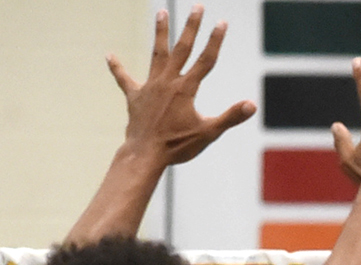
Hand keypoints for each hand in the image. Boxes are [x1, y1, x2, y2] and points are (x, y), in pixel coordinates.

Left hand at [107, 5, 255, 165]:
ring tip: (162, 12)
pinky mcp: (135, 96)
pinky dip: (117, 67)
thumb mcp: (208, 133)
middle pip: (182, 48)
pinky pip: (124, 79)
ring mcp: (150, 87)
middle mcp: (168, 82)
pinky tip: (109, 55)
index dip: (215, 41)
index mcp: (186, 89)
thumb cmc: (177, 145)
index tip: (221, 22)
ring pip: (157, 54)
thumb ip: (230, 117)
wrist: (145, 154)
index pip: (206, 60)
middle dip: (191, 26)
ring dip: (160, 32)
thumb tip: (252, 105)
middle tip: (197, 6)